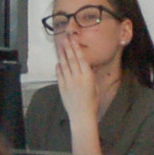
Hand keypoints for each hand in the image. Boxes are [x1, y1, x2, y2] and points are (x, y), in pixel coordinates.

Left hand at [54, 33, 102, 154]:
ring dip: (62, 55)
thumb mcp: (95, 87)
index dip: (76, 48)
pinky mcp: (62, 87)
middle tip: (65, 39)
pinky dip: (58, 67)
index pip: (81, 59)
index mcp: (88, 76)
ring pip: (64, 65)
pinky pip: (59, 74)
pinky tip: (58, 62)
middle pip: (71, 59)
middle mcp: (77, 77)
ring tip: (61, 47)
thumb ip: (90, 75)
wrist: (82, 115)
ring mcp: (68, 82)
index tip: (73, 40)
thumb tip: (88, 65)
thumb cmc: (92, 102)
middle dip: (68, 48)